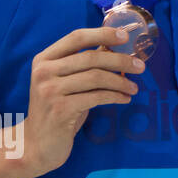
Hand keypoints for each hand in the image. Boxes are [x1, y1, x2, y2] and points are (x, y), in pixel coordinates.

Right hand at [23, 27, 142, 175]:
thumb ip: (86, 62)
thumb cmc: (58, 107)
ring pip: (96, 77)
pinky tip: (125, 99)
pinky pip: (97, 97)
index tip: (126, 36)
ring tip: (134, 88)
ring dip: (121, 81)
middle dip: (121, 60)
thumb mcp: (67, 81)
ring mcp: (49, 91)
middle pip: (91, 57)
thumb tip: (116, 44)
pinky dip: (116, 96)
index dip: (103, 34)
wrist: (37, 143)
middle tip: (141, 66)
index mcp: (44, 59)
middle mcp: (43, 72)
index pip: (77, 37)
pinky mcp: (60, 109)